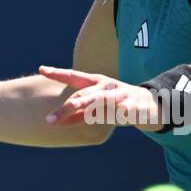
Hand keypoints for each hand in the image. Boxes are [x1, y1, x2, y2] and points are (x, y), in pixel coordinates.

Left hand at [38, 65, 165, 131]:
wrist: (149, 106)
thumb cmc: (117, 105)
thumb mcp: (97, 109)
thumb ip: (78, 114)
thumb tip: (55, 122)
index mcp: (96, 83)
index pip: (74, 77)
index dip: (58, 73)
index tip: (42, 69)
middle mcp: (105, 86)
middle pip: (83, 94)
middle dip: (67, 107)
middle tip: (50, 118)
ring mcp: (120, 94)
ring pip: (102, 99)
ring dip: (87, 105)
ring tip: (72, 107)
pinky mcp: (134, 104)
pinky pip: (128, 108)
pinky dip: (124, 110)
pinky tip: (122, 112)